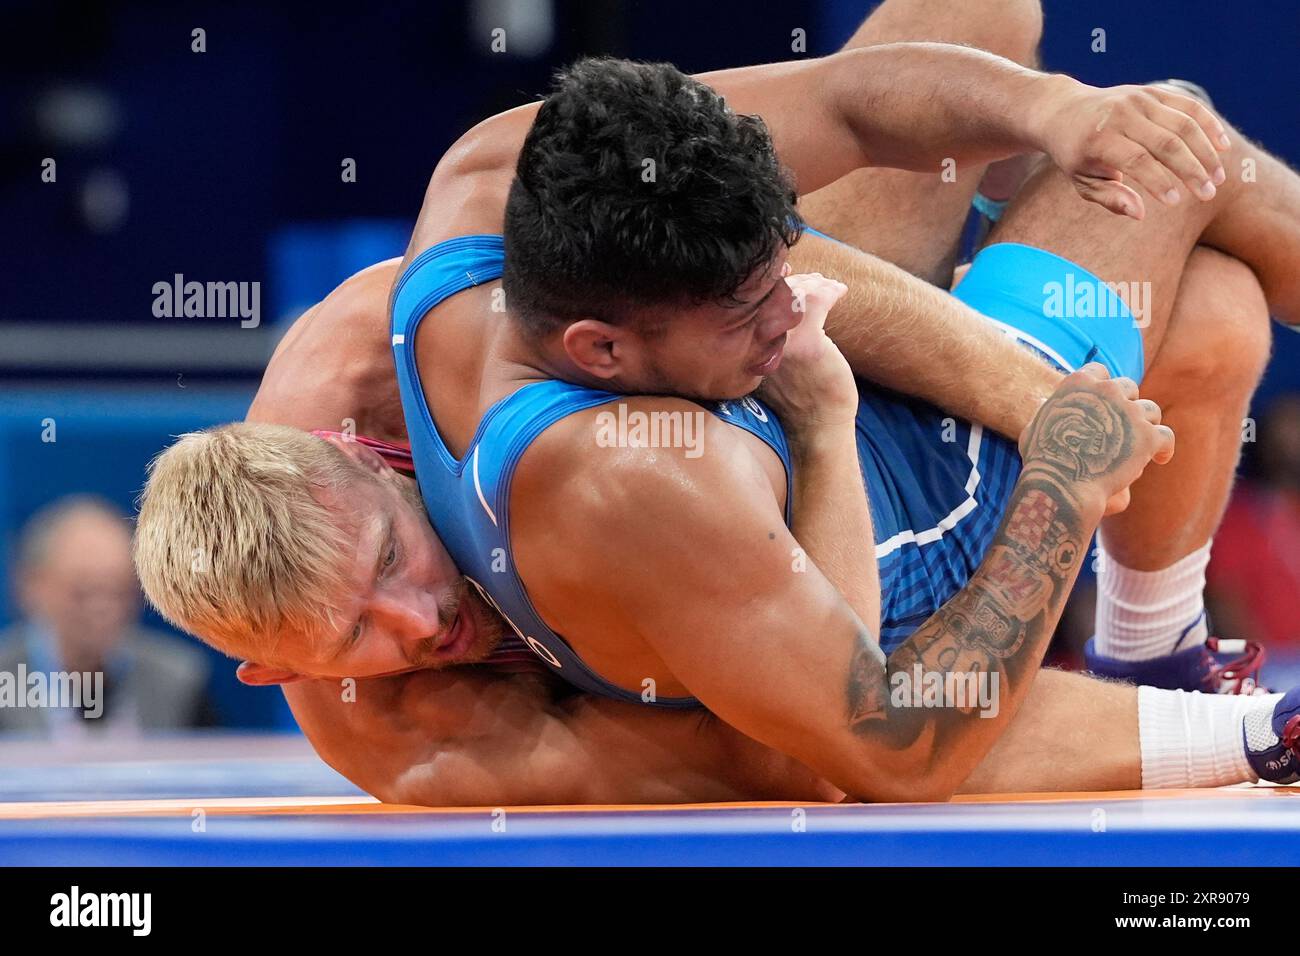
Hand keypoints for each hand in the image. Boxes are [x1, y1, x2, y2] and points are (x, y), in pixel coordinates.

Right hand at [756, 272, 855, 436]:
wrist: (816, 426)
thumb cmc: (797, 394)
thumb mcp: (770, 362)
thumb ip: (765, 336)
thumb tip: (777, 296)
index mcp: (742, 347)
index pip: (752, 302)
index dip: (773, 286)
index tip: (792, 279)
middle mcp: (756, 343)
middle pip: (772, 294)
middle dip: (796, 282)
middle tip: (815, 281)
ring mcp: (781, 343)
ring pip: (796, 294)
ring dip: (815, 284)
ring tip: (828, 287)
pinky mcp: (808, 344)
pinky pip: (817, 301)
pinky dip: (830, 291)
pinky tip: (839, 292)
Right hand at [1017, 363, 1174, 516]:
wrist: (1061, 484)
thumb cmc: (1042, 460)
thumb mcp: (1034, 428)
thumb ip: (1048, 414)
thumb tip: (1047, 408)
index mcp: (1079, 383)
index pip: (1099, 371)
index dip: (1103, 386)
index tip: (1104, 400)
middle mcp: (1108, 390)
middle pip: (1128, 388)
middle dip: (1126, 404)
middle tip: (1124, 424)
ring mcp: (1130, 412)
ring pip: (1151, 410)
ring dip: (1146, 424)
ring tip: (1141, 441)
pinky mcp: (1148, 437)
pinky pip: (1166, 436)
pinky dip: (1164, 448)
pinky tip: (1160, 458)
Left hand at [1029, 75, 1229, 219]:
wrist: (1065, 111)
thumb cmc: (1076, 155)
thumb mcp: (1083, 181)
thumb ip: (1110, 198)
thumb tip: (1139, 213)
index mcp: (1099, 139)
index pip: (1137, 160)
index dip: (1158, 181)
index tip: (1176, 202)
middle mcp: (1121, 115)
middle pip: (1166, 143)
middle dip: (1191, 170)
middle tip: (1208, 194)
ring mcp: (1139, 99)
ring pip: (1183, 124)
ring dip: (1205, 151)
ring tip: (1218, 178)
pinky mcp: (1153, 92)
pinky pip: (1188, 106)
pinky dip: (1208, 124)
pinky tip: (1222, 146)